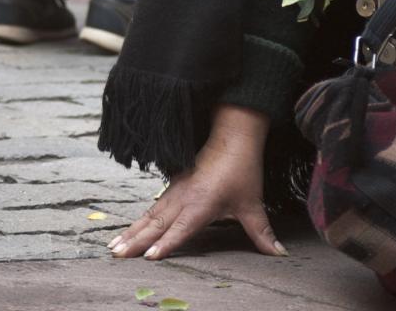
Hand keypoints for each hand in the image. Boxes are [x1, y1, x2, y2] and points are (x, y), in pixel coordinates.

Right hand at [111, 107, 281, 259]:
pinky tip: (132, 227)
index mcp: (200, 204)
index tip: (148, 257)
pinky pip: (153, 206)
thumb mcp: (253, 204)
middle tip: (115, 253)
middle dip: (135, 239)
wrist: (230, 138)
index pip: (180, 229)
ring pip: (149, 215)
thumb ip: (262, 233)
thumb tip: (280, 254)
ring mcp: (175, 191)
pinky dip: (140, 219)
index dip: (165, 244)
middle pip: (155, 223)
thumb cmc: (241, 170)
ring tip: (115, 245)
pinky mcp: (174, 185)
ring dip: (132, 230)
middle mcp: (182, 198)